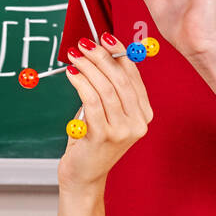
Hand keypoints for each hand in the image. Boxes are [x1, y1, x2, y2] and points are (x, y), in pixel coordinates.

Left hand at [57, 33, 151, 189]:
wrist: (84, 177)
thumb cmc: (92, 142)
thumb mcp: (106, 113)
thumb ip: (108, 89)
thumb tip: (101, 53)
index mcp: (144, 115)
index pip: (133, 77)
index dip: (119, 54)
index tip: (104, 39)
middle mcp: (138, 123)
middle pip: (120, 80)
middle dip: (101, 57)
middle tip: (84, 45)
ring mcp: (122, 131)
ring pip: (105, 89)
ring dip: (88, 68)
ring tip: (74, 57)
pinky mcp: (103, 136)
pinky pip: (92, 101)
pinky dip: (80, 84)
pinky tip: (71, 74)